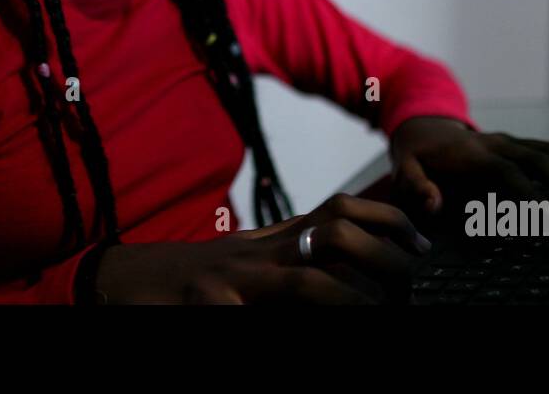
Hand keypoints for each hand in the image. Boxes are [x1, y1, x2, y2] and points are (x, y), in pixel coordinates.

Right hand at [93, 193, 431, 303]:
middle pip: (335, 232)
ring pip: (306, 282)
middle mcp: (261, 250)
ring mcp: (234, 279)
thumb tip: (351, 265)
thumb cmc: (196, 278)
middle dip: (384, 256)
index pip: (342, 209)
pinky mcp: (207, 306)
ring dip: (351, 301)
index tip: (422, 240)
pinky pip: (254, 321)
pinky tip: (316, 338)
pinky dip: (293, 332)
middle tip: (412, 281)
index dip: (389, 217)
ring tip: (377, 314)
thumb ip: (296, 254)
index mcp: (275, 239)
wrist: (126, 280)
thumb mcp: (253, 258)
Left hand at [388, 116, 548, 217]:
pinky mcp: (518, 143)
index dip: (529, 197)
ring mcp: (509, 140)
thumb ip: (415, 186)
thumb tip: (434, 204)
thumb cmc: (414, 153)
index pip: (507, 174)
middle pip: (542, 160)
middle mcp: (496, 142)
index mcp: (471, 152)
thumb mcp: (403, 167)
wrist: (421, 122)